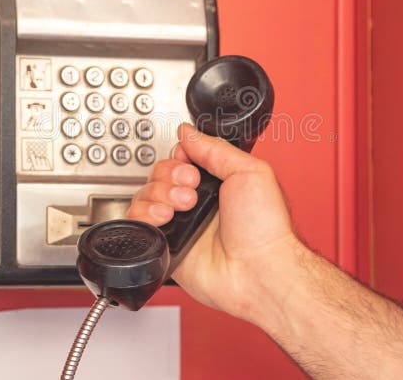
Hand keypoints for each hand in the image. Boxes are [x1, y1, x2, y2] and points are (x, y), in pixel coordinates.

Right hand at [127, 123, 298, 320]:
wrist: (258, 269)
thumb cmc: (264, 228)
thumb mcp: (249, 171)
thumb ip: (215, 149)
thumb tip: (188, 133)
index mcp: (217, 183)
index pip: (182, 158)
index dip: (180, 156)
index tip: (190, 164)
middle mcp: (197, 203)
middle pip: (160, 172)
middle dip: (171, 175)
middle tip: (191, 188)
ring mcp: (181, 224)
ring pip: (147, 194)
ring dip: (160, 193)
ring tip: (183, 207)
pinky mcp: (166, 245)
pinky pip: (138, 222)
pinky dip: (145, 214)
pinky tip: (166, 218)